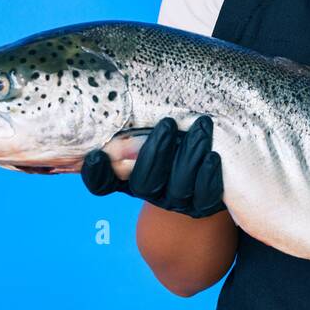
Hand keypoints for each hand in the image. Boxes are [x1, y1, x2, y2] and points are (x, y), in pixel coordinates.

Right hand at [81, 116, 224, 218]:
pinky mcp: (201, 205)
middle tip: (168, 123)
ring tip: (201, 126)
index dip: (97, 174)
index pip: (102, 183)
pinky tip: (213, 156)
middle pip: (144, 183)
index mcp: (126, 175)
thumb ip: (135, 125)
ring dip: (189, 156)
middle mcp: (148, 190)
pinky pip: (205, 196)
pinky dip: (208, 176)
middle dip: (156, 152)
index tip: (97, 155)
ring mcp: (175, 201)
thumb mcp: (150, 129)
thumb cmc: (172, 137)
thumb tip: (115, 104)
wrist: (206, 165)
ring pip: (178, 187)